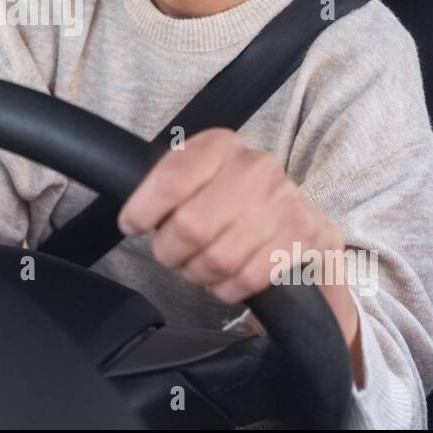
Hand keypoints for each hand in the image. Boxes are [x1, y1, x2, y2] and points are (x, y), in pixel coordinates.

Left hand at [117, 128, 362, 379]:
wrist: (296, 215)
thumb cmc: (229, 198)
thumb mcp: (195, 178)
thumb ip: (165, 189)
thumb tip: (130, 220)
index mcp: (220, 145)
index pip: (171, 178)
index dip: (143, 209)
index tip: (132, 225)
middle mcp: (254, 166)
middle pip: (191, 226)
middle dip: (171, 251)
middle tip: (172, 254)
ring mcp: (282, 200)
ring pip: (218, 258)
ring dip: (200, 272)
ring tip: (201, 266)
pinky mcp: (302, 235)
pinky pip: (248, 277)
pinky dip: (228, 287)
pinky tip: (225, 278)